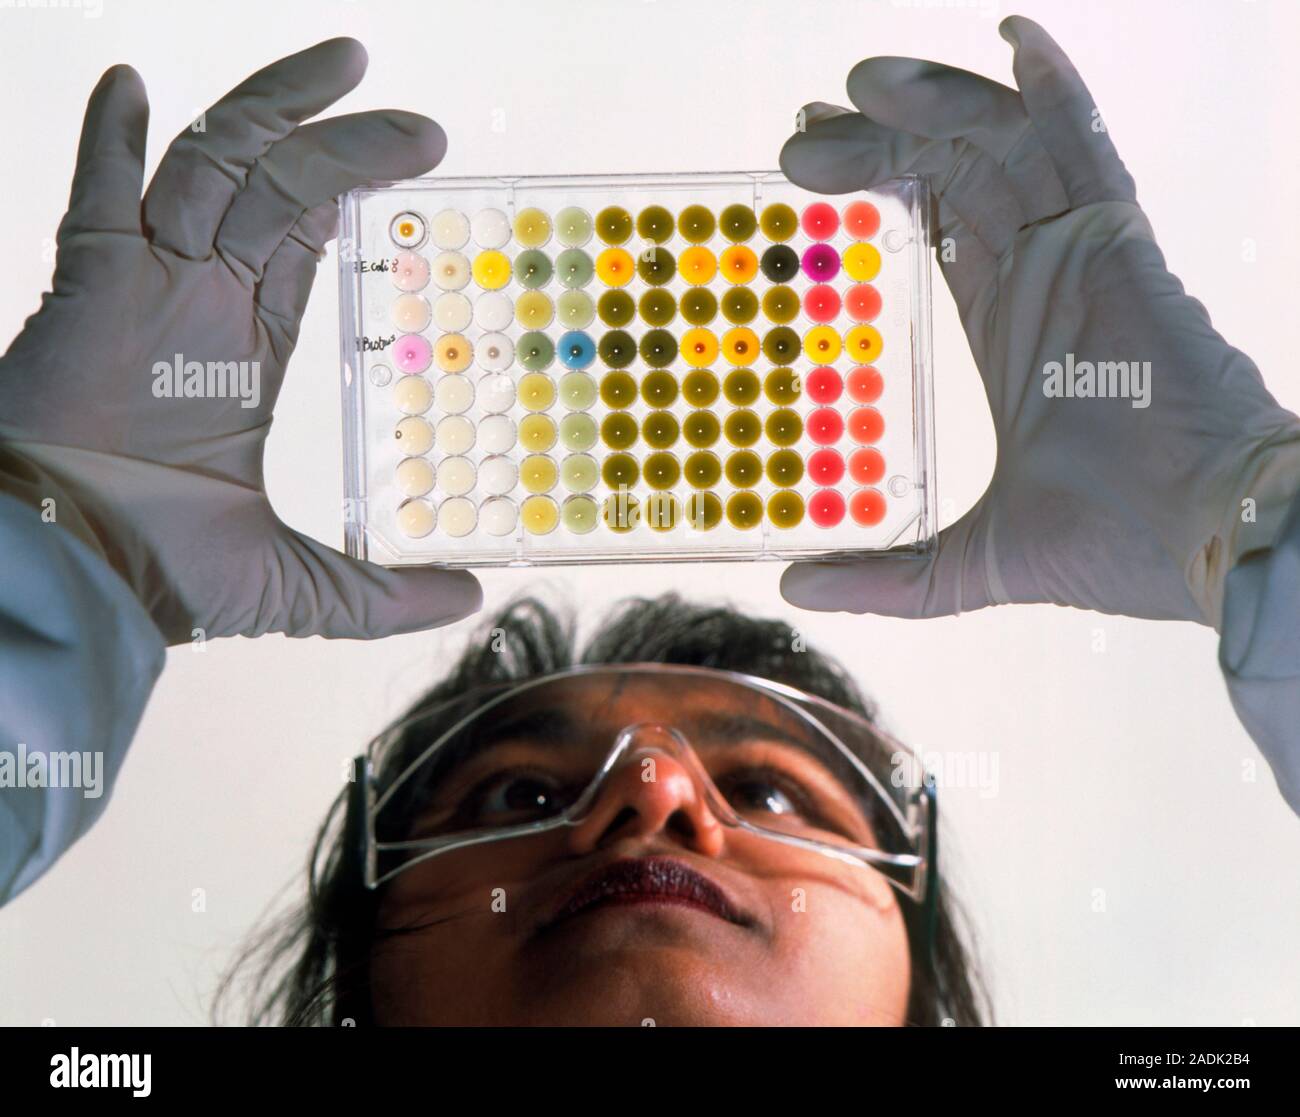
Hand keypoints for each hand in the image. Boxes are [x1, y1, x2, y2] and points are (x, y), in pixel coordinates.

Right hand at [0, 38, 479, 643]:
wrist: (73, 580)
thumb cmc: (162, 575)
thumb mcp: (302, 583)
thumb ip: (384, 592)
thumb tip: (468, 598)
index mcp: (244, 347)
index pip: (304, 239)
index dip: (354, 186)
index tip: (415, 152)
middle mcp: (199, 301)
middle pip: (276, 185)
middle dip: (341, 136)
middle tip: (415, 114)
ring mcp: (144, 287)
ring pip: (211, 167)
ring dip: (270, 109)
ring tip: (342, 64)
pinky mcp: (87, 289)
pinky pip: (97, 194)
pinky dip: (108, 138)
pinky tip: (132, 86)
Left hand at [779, 16, 1299, 625]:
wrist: (1208, 541)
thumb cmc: (1116, 547)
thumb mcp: (966, 563)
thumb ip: (884, 578)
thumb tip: (796, 585)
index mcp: (1009, 327)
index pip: (934, 227)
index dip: (875, 185)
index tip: (805, 167)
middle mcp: (1040, 278)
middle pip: (951, 173)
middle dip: (876, 141)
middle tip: (800, 139)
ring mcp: (1081, 255)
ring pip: (1000, 146)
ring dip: (930, 104)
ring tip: (855, 88)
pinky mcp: (1121, 246)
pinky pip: (1085, 146)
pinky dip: (1051, 90)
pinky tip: (1010, 39)